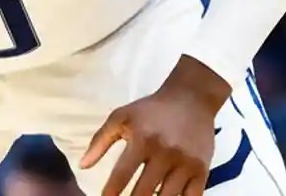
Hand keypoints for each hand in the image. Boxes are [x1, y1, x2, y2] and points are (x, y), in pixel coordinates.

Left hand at [78, 59, 227, 195]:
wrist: (191, 98)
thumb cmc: (151, 109)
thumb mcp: (121, 117)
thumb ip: (100, 141)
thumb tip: (83, 166)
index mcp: (143, 140)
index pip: (122, 175)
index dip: (110, 192)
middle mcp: (165, 153)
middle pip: (144, 192)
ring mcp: (186, 163)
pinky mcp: (202, 170)